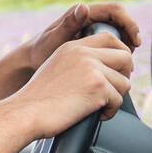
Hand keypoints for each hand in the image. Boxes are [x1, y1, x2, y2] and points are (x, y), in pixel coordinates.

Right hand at [6, 30, 135, 138]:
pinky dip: (109, 112)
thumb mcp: (56, 68)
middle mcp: (83, 54)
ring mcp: (92, 69)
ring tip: (96, 106)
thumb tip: (104, 67)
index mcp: (73, 47)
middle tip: (113, 90)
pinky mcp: (97, 87)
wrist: (26, 113)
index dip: (120, 53)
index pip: (109, 38)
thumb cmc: (38, 99)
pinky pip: (118, 100)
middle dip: (124, 75)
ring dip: (114, 98)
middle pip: (125, 56)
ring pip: (124, 82)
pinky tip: (93, 114)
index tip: (117, 70)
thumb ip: (78, 62)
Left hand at [22, 2, 143, 73]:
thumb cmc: (39, 51)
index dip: (129, 23)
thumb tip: (84, 7)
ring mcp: (90, 30)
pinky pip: (111, 43)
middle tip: (131, 55)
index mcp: (81, 13)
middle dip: (130, 36)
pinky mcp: (91, 41)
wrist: (30, 62)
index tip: (135, 41)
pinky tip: (116, 66)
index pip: (114, 10)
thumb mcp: (54, 39)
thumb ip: (68, 25)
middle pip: (120, 22)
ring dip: (125, 46)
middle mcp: (87, 18)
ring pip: (117, 33)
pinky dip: (117, 53)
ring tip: (125, 62)